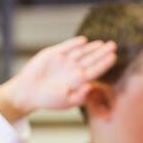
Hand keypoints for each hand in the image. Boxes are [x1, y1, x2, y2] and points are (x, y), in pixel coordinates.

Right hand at [0, 36, 116, 119]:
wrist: (29, 92)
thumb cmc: (48, 99)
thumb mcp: (65, 102)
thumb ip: (79, 97)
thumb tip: (89, 87)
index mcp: (79, 81)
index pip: (95, 70)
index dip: (104, 64)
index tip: (113, 57)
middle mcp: (74, 69)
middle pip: (91, 59)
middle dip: (102, 52)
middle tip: (113, 45)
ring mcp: (64, 61)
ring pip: (81, 52)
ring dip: (91, 47)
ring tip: (102, 43)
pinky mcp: (54, 54)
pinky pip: (66, 47)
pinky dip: (74, 43)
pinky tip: (84, 41)